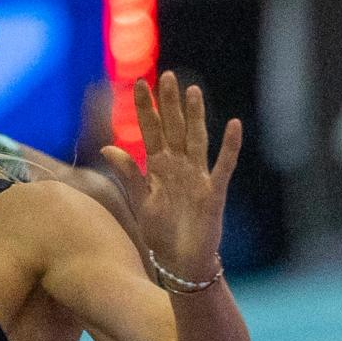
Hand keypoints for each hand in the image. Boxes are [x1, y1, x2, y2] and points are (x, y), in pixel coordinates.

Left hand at [102, 72, 240, 289]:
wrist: (181, 264)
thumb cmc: (162, 235)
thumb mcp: (140, 202)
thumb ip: (128, 173)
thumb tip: (108, 147)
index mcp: (158, 169)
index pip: (151, 131)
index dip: (146, 109)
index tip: (139, 84)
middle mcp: (179, 168)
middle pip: (174, 129)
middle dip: (170, 103)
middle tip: (167, 76)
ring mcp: (198, 178)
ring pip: (196, 139)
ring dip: (195, 116)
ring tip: (192, 91)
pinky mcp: (214, 193)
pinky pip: (223, 165)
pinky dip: (230, 146)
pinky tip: (233, 125)